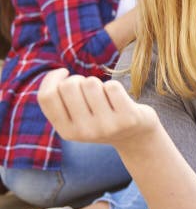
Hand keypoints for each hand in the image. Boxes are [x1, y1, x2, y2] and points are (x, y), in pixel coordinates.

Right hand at [38, 68, 159, 147]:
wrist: (136, 137)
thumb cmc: (100, 119)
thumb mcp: (75, 118)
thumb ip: (60, 102)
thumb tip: (56, 75)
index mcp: (66, 132)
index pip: (46, 97)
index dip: (52, 78)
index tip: (63, 72)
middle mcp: (84, 132)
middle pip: (68, 85)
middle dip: (78, 79)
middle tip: (89, 88)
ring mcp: (106, 126)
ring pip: (91, 83)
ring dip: (98, 83)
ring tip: (104, 95)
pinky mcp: (128, 118)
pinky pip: (112, 86)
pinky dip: (114, 86)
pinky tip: (118, 99)